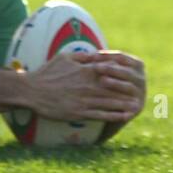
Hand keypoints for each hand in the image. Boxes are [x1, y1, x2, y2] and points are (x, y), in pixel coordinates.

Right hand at [23, 50, 144, 122]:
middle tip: (141, 94)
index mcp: (85, 71)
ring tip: (137, 106)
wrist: (31, 90)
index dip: (122, 76)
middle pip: (114, 89)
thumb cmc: (46, 73)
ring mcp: (84, 100)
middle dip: (128, 92)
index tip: (132, 78)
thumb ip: (82, 57)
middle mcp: (88, 86)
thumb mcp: (63, 58)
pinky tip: (124, 116)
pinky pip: (101, 115)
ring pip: (110, 102)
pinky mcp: (79, 112)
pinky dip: (114, 115)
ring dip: (125, 105)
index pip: (109, 73)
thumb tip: (96, 55)